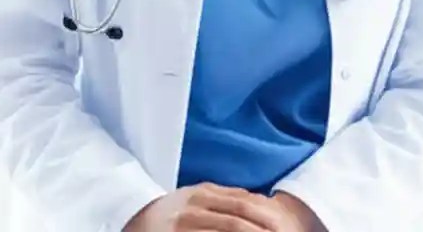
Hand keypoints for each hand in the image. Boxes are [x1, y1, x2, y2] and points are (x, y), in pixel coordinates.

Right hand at [124, 183, 319, 231]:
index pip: (244, 203)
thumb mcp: (196, 197)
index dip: (268, 217)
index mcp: (203, 194)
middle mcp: (193, 208)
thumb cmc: (173, 213)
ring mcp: (184, 225)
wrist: (134, 221)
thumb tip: (260, 202)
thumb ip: (225, 198)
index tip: (287, 229)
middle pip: (238, 221)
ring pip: (227, 231)